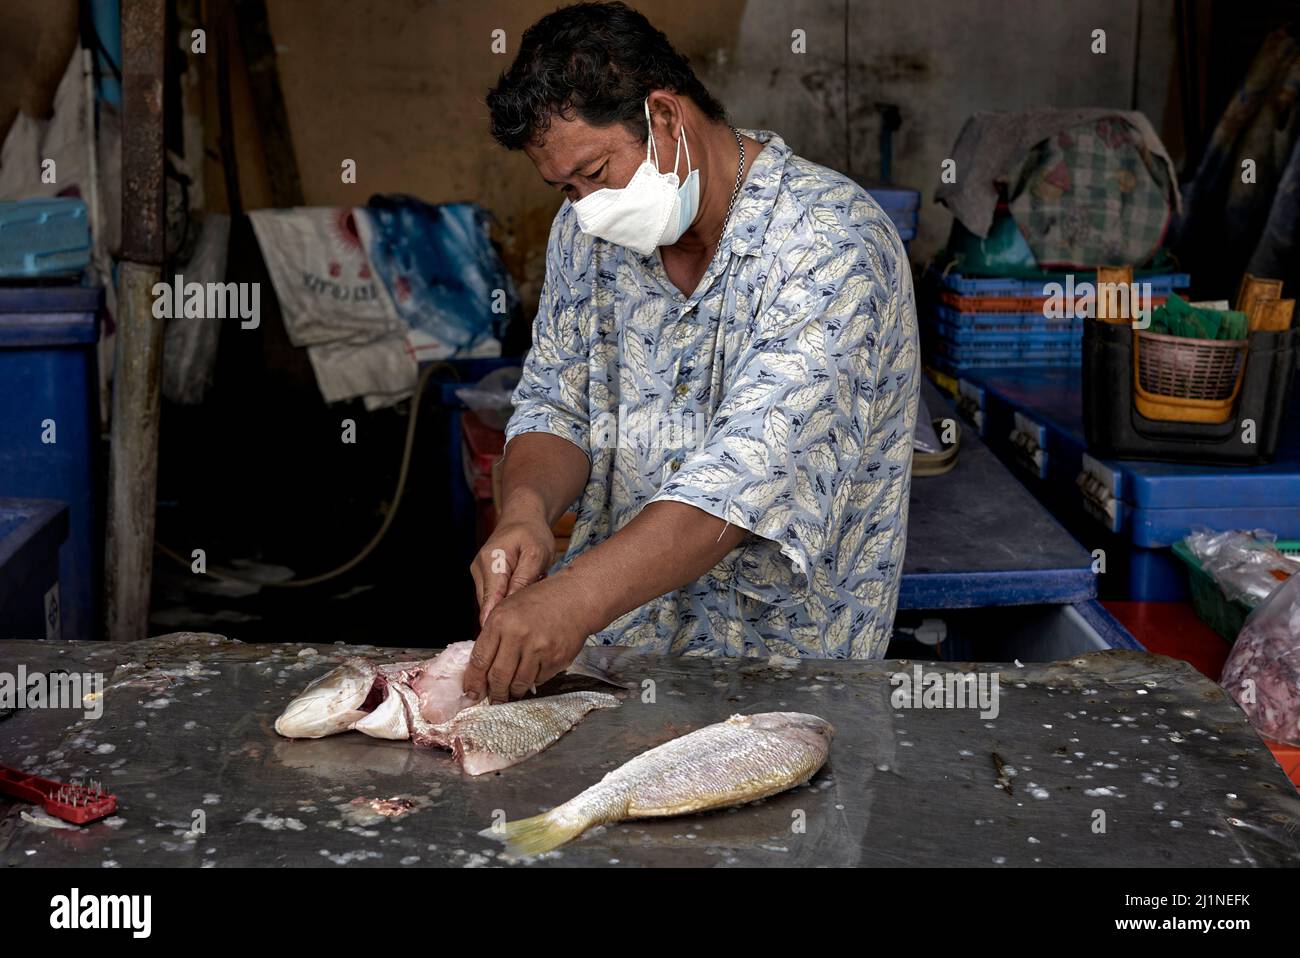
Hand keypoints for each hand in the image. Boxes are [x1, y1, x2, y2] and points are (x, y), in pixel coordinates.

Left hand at [462, 573, 596, 702]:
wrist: (575, 599)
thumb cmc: (539, 602)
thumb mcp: (507, 608)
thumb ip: (492, 635)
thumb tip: (477, 669)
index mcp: (500, 621)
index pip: (479, 660)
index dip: (473, 682)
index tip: (471, 694)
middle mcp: (518, 635)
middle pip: (498, 677)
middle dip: (494, 694)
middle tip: (492, 700)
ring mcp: (539, 649)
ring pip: (519, 684)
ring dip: (513, 692)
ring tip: (511, 692)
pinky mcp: (556, 659)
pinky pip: (539, 680)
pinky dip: (533, 680)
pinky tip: (533, 671)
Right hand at [469, 510, 556, 625]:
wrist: (523, 518)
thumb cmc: (533, 534)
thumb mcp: (536, 555)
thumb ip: (524, 580)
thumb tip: (512, 606)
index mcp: (491, 562)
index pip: (491, 600)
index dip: (497, 623)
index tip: (506, 641)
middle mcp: (479, 569)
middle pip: (488, 605)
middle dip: (507, 615)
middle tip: (530, 620)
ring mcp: (478, 574)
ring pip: (491, 603)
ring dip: (509, 607)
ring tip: (530, 599)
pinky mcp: (483, 578)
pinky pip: (493, 597)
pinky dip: (507, 600)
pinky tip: (523, 595)